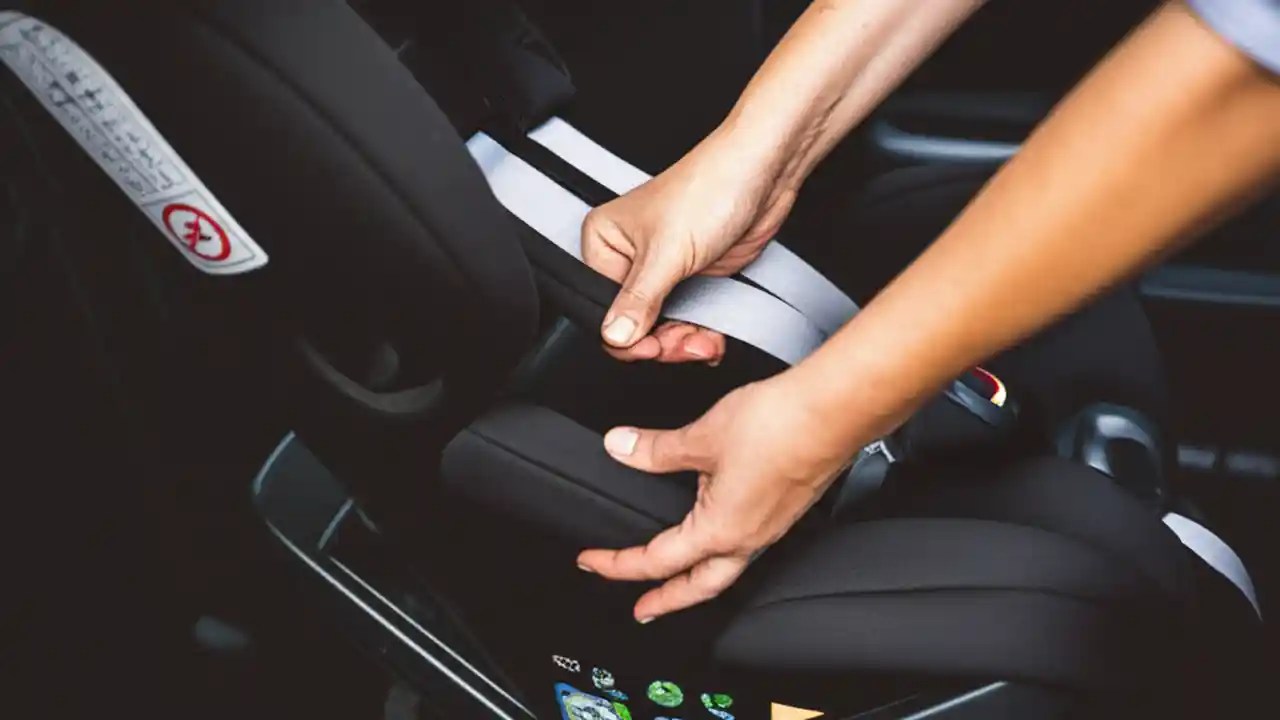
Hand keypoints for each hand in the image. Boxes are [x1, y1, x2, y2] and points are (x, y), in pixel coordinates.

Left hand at [576, 375, 857, 621]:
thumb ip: (656, 448)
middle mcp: (748, 539)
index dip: (618, 564)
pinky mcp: (787, 509)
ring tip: (680, 579)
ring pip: (726, 570)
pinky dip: (723, 551)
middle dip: (666, 601)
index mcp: (720, 531)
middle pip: (698, 588)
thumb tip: (620, 448)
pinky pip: (747, 546)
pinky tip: (721, 531)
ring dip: (697, 580)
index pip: (656, 561)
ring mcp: (771, 527)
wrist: (834, 411)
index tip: (592, 562)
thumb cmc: (780, 425)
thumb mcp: (701, 436)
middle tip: (642, 609)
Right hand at [582, 131, 798, 363]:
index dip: (626, 335)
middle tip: (685, 344)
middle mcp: (629, 256)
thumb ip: (639, 300)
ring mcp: (662, 270)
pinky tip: (711, 338)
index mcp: (605, 241)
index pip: (601, 306)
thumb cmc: (711, 187)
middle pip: (632, 324)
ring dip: (684, 343)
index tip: (651, 347)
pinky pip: (687, 320)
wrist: (763, 174)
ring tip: (704, 341)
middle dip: (662, 341)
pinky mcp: (691, 278)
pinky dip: (700, 335)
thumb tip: (614, 335)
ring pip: (661, 328)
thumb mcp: (668, 252)